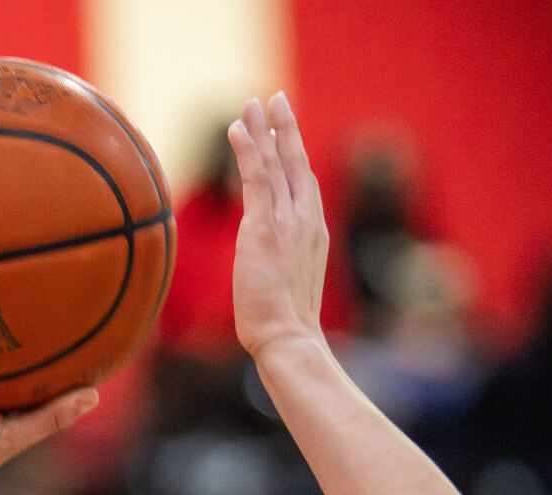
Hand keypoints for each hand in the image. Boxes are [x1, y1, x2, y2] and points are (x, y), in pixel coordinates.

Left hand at [227, 92, 328, 358]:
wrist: (290, 339)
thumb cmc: (287, 326)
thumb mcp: (289, 287)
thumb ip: (283, 264)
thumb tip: (269, 269)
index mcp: (314, 233)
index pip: (303, 184)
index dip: (295, 154)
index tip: (286, 130)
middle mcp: (305, 221)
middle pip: (295, 164)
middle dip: (285, 129)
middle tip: (275, 99)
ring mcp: (287, 223)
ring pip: (275, 164)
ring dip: (262, 131)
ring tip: (250, 104)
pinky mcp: (264, 229)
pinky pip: (256, 179)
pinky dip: (247, 151)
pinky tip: (238, 129)